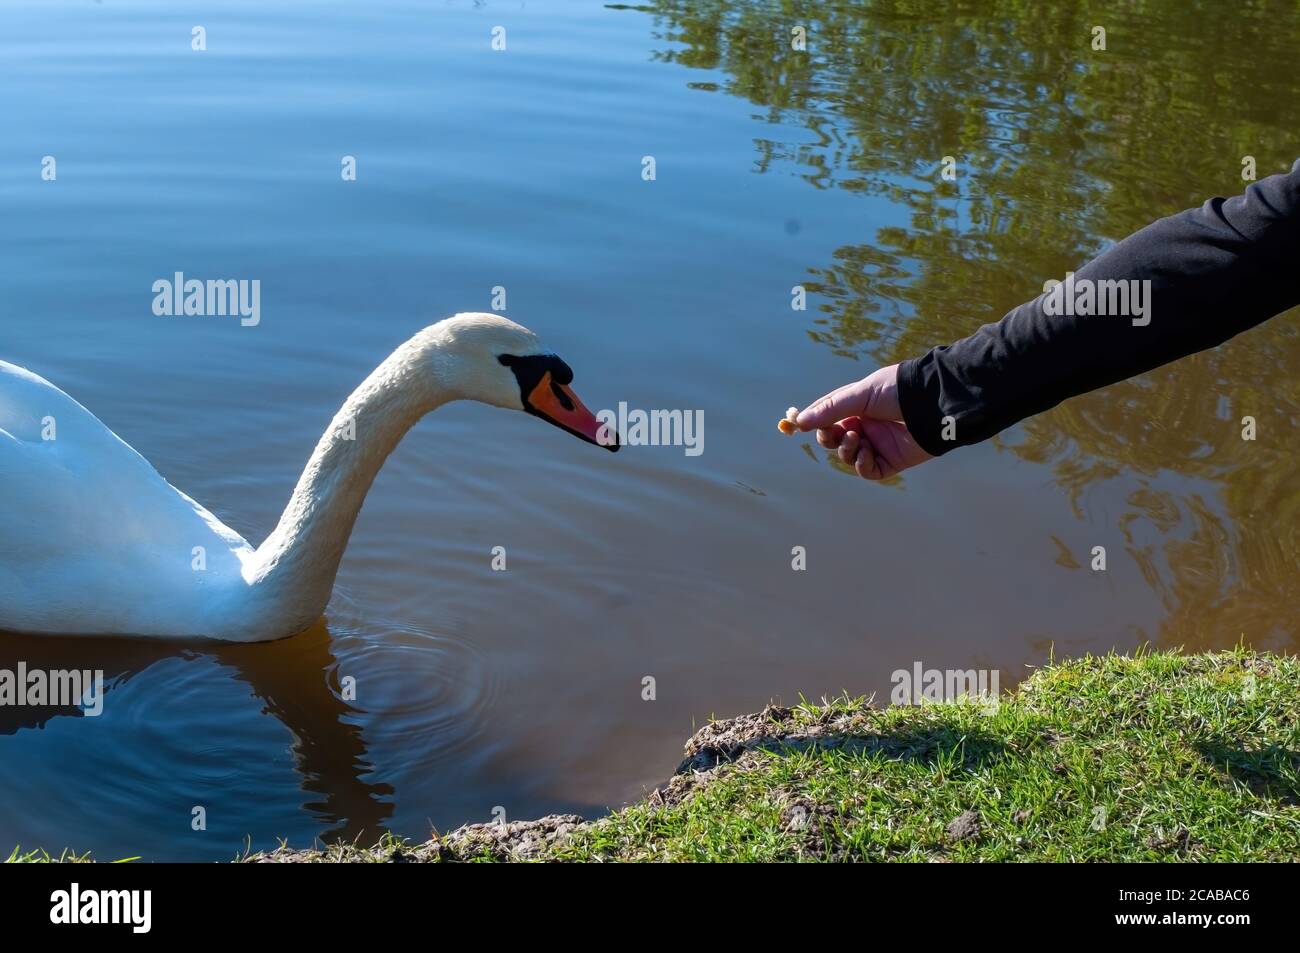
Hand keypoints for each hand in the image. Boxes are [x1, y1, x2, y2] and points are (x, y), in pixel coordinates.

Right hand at [796, 365, 933, 480]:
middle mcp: (866, 425)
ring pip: (849, 456)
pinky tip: (866, 452)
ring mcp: (878, 444)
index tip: (800, 426)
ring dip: (846, 451)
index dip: (815, 423)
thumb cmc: (897, 391)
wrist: (932, 403)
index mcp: (858, 406)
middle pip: (835, 440)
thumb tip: (800, 421)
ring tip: (857, 439)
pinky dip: (862, 465)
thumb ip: (830, 410)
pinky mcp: (891, 460)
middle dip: (830, 439)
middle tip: (835, 434)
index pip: (828, 417)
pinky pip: (868, 470)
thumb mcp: (859, 395)